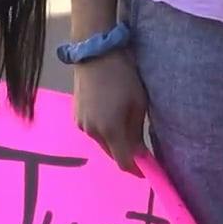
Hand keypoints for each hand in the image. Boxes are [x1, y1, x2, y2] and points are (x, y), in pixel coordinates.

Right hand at [73, 51, 149, 174]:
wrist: (95, 53)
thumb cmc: (123, 77)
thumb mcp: (137, 104)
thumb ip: (137, 133)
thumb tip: (140, 153)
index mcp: (110, 130)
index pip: (123, 161)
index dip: (136, 169)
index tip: (147, 170)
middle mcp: (92, 132)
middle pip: (111, 153)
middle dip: (125, 154)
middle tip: (140, 149)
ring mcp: (81, 124)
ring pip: (101, 142)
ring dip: (114, 141)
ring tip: (126, 129)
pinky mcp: (75, 115)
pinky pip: (93, 130)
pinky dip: (104, 131)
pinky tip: (112, 117)